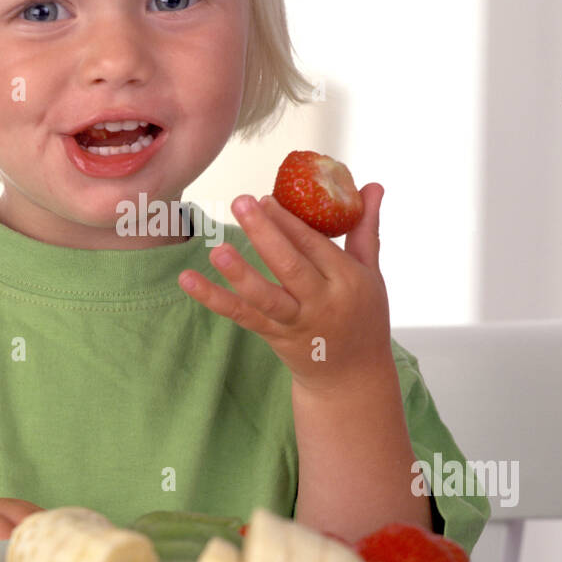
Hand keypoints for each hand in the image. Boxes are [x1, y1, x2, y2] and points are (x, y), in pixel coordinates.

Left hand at [178, 184, 391, 391]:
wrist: (352, 376)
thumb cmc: (363, 316)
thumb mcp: (371, 273)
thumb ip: (366, 228)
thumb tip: (373, 185)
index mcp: (347, 280)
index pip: (315, 244)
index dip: (290, 220)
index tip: (266, 197)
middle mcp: (322, 301)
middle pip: (290, 266)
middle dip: (265, 233)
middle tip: (242, 203)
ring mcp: (296, 321)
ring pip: (266, 297)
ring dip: (240, 274)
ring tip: (218, 250)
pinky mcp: (273, 336)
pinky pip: (242, 316)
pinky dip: (214, 299)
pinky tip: (188, 280)